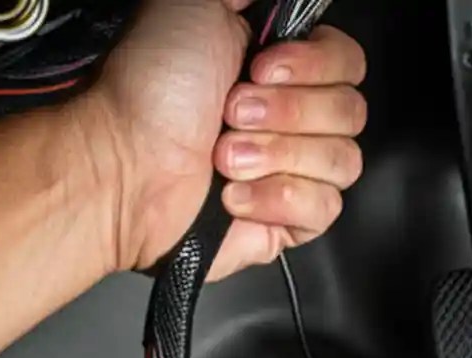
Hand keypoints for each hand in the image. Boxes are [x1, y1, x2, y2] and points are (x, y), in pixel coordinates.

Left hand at [89, 0, 367, 279]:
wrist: (121, 166)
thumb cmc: (147, 90)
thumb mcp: (191, 3)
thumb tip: (288, 0)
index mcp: (277, 68)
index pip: (347, 62)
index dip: (314, 65)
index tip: (260, 67)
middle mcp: (287, 117)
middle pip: (350, 110)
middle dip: (286, 111)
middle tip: (229, 113)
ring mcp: (287, 171)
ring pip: (342, 160)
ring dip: (277, 154)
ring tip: (223, 158)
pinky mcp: (283, 221)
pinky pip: (323, 208)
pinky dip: (276, 198)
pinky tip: (234, 196)